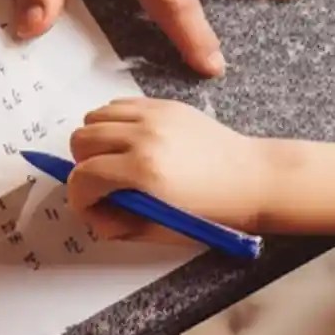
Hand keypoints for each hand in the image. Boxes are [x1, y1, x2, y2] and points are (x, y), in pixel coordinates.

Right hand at [67, 98, 271, 237]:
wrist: (254, 178)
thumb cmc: (214, 211)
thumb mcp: (161, 229)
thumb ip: (118, 224)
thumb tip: (93, 214)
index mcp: (144, 172)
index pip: (83, 178)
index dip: (79, 198)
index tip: (90, 206)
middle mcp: (144, 137)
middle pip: (81, 141)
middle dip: (83, 166)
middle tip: (103, 183)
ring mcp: (154, 116)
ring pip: (94, 117)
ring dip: (96, 141)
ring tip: (115, 160)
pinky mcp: (164, 105)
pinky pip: (119, 105)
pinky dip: (114, 123)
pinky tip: (131, 143)